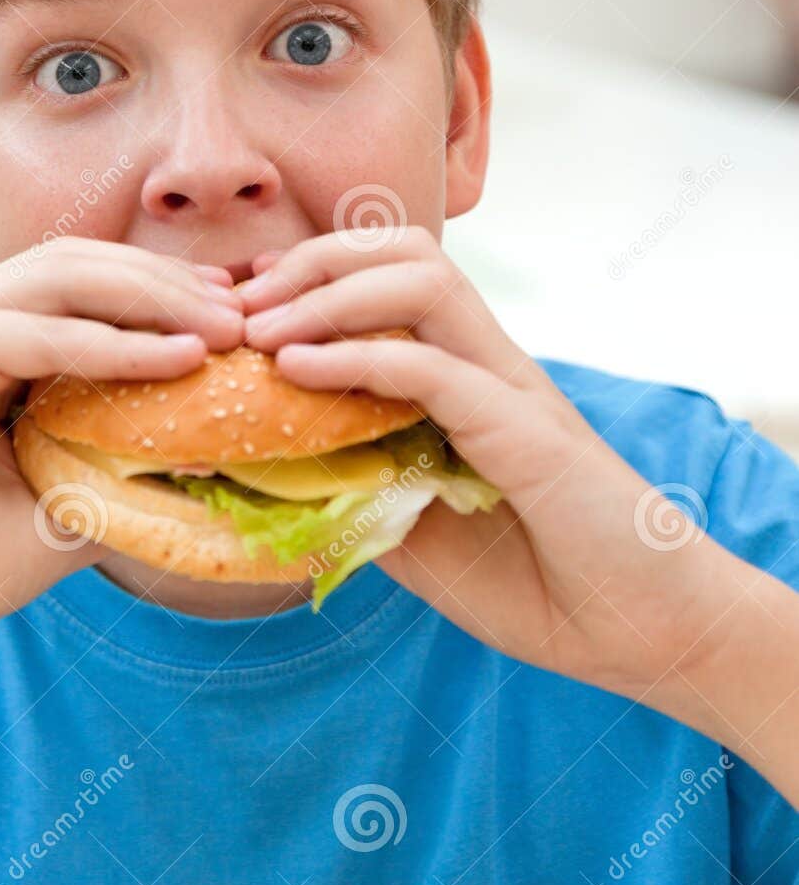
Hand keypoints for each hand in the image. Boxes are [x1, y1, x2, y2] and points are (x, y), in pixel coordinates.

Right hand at [0, 238, 243, 684]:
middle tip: (243, 317)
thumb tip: (218, 456)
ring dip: (151, 299)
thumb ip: (129, 466)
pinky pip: (34, 331)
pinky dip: (108, 344)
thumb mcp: (71, 500)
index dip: (167, 294)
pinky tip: (171, 358)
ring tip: (221, 331)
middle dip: (170, 285)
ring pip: (62, 279)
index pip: (90, 288)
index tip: (238, 321)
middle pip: (83, 265)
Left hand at [241, 228, 726, 696]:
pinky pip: (438, 369)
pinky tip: (300, 370)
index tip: (244, 297)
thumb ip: (360, 494)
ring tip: (263, 331)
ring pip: (425, 283)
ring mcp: (513, 391)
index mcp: (468, 377)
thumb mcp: (420, 535)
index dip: (311, 272)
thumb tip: (267, 476)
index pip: (392, 278)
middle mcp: (491, 365)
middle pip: (404, 253)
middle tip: (240, 304)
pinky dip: (362, 358)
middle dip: (311, 261)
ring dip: (330, 295)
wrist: (644, 631)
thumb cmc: (539, 583)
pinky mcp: (529, 434)